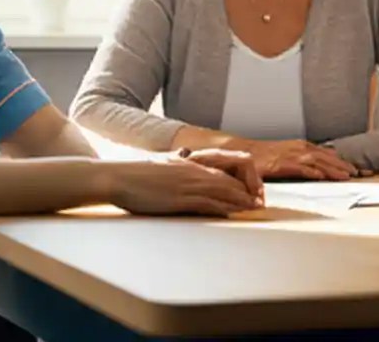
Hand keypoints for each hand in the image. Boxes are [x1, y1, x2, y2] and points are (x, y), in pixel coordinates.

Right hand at [107, 157, 262, 216]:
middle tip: (259, 203)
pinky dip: (222, 208)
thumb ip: (177, 167)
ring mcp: (187, 184)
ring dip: (241, 201)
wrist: (119, 177)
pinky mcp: (180, 198)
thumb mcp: (162, 166)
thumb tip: (184, 167)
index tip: (249, 191)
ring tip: (254, 208)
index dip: (240, 181)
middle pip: (229, 180)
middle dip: (246, 192)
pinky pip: (207, 203)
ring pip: (223, 191)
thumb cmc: (136, 174)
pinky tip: (231, 214)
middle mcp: (193, 171)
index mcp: (190, 163)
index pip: (224, 170)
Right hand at [241, 140, 358, 180]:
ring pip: (318, 161)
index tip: (358, 169)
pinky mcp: (283, 164)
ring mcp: (293, 155)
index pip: (328, 154)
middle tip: (361, 173)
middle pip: (328, 156)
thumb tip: (319, 171)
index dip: (343, 162)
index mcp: (302, 146)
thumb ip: (303, 162)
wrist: (246, 153)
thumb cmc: (266, 157)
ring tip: (348, 176)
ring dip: (334, 168)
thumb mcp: (288, 156)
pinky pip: (301, 168)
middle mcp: (300, 148)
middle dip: (345, 165)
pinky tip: (322, 176)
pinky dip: (313, 171)